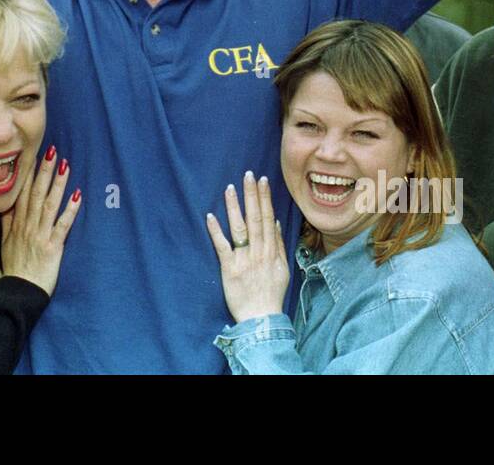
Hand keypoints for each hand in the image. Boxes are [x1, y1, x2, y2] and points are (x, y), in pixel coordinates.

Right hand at [1, 148, 81, 295]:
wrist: (18, 292)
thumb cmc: (14, 267)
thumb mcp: (6, 241)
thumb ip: (8, 220)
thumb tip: (9, 200)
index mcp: (17, 223)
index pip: (22, 192)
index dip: (29, 173)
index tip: (34, 154)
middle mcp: (28, 226)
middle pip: (36, 193)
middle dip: (44, 171)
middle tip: (52, 150)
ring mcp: (40, 236)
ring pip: (49, 205)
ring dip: (58, 184)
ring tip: (66, 165)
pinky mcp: (52, 248)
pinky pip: (62, 226)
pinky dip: (70, 211)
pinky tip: (78, 197)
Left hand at [207, 171, 288, 323]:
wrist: (262, 319)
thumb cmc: (272, 294)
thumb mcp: (283, 269)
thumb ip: (279, 245)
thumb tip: (276, 223)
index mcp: (271, 250)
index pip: (268, 218)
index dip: (264, 199)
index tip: (262, 181)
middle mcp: (259, 252)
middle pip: (255, 218)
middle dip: (252, 195)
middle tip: (248, 175)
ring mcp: (244, 260)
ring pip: (240, 229)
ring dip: (235, 207)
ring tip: (230, 188)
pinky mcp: (230, 269)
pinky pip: (222, 247)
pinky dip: (216, 231)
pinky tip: (211, 216)